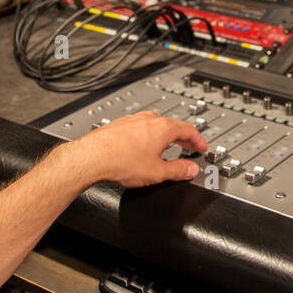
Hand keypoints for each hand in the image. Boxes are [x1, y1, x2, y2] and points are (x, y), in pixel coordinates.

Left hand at [63, 111, 207, 188]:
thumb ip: (178, 171)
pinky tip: (142, 148)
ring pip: (155, 125)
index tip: (201, 147)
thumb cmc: (120, 162)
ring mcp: (132, 120)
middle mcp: (148, 119)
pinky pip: (140, 128)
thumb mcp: (157, 172)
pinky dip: (148, 136)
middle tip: (188, 146)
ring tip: (166, 147)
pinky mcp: (119, 125)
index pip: (188, 129)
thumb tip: (190, 170)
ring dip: (164, 136)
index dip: (198, 140)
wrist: (90, 157)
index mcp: (162, 127)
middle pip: (172, 125)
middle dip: (183, 137)